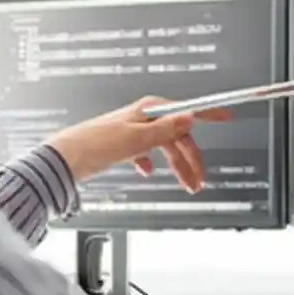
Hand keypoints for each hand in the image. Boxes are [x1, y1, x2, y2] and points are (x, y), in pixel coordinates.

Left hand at [45, 97, 230, 189]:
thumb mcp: (138, 138)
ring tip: (184, 185)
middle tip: (199, 180)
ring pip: (165, 148)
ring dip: (176, 167)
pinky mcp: (123, 144)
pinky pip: (147, 153)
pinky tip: (148, 172)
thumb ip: (167, 129)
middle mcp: (143, 117)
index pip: (187, 111)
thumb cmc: (95, 145)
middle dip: (191, 159)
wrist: (65, 159)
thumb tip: (190, 117)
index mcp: (150, 110)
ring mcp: (134, 130)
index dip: (209, 113)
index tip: (227, 115)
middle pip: (178, 137)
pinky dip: (151, 163)